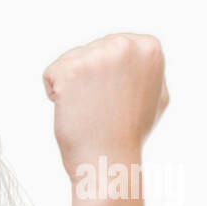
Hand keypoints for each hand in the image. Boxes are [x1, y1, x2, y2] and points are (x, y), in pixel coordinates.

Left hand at [42, 33, 168, 178]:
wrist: (109, 159)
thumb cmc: (130, 134)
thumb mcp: (156, 95)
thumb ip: (146, 70)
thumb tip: (139, 52)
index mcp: (148, 47)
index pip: (111, 46)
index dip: (107, 76)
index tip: (116, 98)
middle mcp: (125, 46)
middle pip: (88, 51)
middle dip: (88, 79)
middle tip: (102, 107)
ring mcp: (97, 56)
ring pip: (69, 61)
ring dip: (71, 87)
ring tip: (89, 109)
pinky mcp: (71, 70)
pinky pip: (50, 74)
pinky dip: (54, 94)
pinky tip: (72, 110)